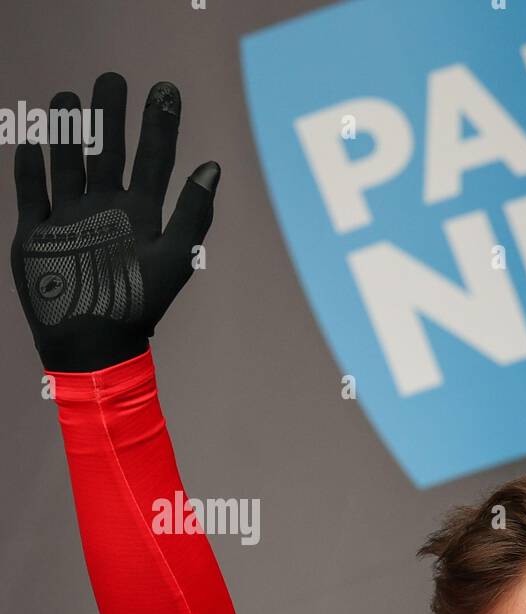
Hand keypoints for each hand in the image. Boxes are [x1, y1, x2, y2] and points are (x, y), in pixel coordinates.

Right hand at [11, 71, 218, 372]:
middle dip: (110, 114)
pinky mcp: (38, 233)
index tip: (166, 88)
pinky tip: (29, 142)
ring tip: (68, 98)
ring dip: (66, 131)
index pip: (154, 158)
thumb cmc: (139, 303)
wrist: (94, 341)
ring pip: (67, 163)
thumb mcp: (174, 255)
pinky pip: (31, 193)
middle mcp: (106, 210)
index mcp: (140, 214)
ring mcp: (71, 219)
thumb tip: (213, 165)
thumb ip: (192, 211)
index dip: (161, 124)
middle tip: (112, 77)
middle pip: (107, 150)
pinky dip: (29, 168)